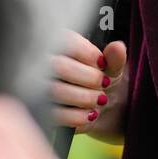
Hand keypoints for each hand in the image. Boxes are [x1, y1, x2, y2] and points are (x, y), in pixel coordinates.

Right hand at [49, 30, 128, 144]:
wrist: (101, 112)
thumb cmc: (100, 81)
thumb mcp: (111, 68)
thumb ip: (114, 58)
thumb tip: (117, 47)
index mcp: (61, 45)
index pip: (66, 42)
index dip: (88, 54)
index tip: (102, 64)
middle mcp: (45, 64)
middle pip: (59, 66)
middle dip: (89, 77)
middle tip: (104, 84)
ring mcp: (40, 89)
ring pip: (56, 91)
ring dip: (85, 97)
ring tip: (100, 100)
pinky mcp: (43, 113)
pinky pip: (55, 115)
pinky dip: (78, 116)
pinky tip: (91, 114)